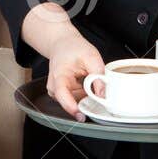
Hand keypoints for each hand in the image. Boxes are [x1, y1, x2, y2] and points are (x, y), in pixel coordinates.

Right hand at [21, 3, 103, 120]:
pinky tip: (83, 81)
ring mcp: (57, 92)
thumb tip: (102, 94)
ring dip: (86, 93)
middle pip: (73, 102)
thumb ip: (98, 76)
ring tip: (86, 76)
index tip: (81, 114)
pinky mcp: (62, 94)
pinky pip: (76, 99)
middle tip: (94, 82)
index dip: (71, 106)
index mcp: (59, 76)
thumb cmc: (73, 48)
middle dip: (87, 97)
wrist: (62, 44)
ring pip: (76, 101)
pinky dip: (84, 93)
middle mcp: (55, 87)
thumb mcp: (91, 57)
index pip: (62, 94)